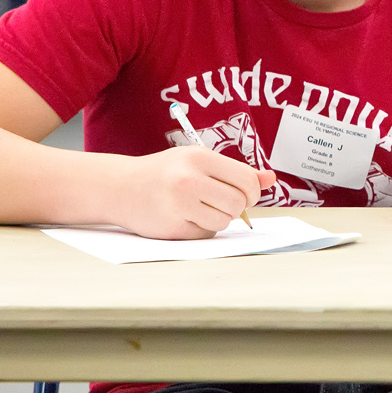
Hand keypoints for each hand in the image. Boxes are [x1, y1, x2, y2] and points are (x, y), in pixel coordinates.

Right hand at [117, 146, 274, 238]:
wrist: (120, 187)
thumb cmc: (165, 172)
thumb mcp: (198, 161)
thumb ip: (236, 171)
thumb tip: (271, 179)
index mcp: (199, 158)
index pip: (247, 180)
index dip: (252, 190)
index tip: (245, 193)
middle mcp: (188, 180)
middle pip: (238, 203)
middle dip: (236, 206)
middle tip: (220, 200)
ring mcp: (179, 206)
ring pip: (224, 221)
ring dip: (219, 218)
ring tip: (200, 207)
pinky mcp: (173, 229)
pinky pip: (206, 234)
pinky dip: (202, 228)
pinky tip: (185, 217)